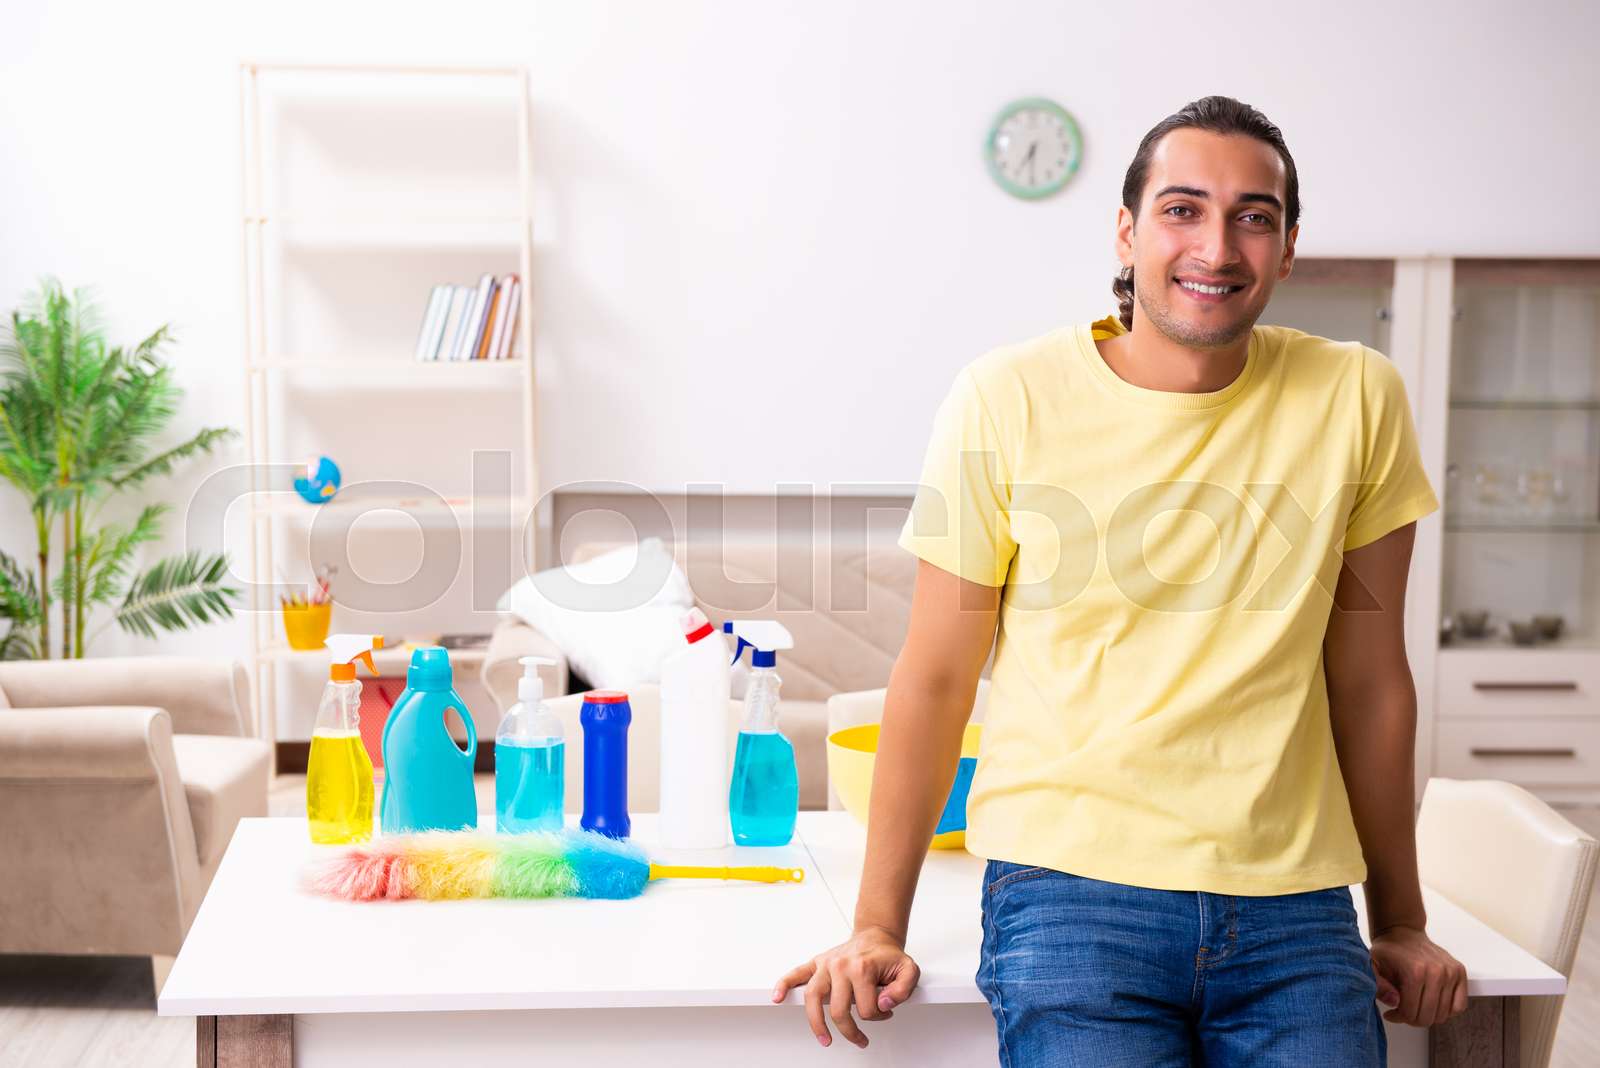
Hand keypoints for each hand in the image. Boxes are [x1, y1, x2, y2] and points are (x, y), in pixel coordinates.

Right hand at [772, 926, 921, 1048]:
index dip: (878, 1017)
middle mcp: (840, 966)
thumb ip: (903, 990)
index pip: (867, 1009)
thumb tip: (884, 1004)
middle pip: (839, 1010)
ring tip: (824, 1039)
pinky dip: (784, 985)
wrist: (876, 935)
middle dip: (852, 1029)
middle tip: (860, 1038)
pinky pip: (796, 974)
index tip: (884, 1012)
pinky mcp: (816, 963)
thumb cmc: (888, 955)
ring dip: (817, 1023)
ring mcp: (826, 965)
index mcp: (862, 968)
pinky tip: (777, 997)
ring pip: (813, 998)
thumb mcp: (909, 970)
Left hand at [1369, 924, 1468, 1026]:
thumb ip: (1378, 986)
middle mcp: (1437, 971)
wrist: (1403, 932)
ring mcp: (1451, 972)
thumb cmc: (1388, 951)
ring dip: (1428, 1016)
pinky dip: (1446, 1011)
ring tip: (1416, 1006)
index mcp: (1415, 971)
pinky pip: (1459, 1006)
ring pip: (1443, 1014)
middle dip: (1412, 1019)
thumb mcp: (1372, 966)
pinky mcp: (1460, 972)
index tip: (1391, 1013)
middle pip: (1428, 1016)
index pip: (1410, 1012)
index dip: (1398, 1018)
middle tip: (1403, 1011)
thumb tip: (1394, 1003)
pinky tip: (1432, 1004)